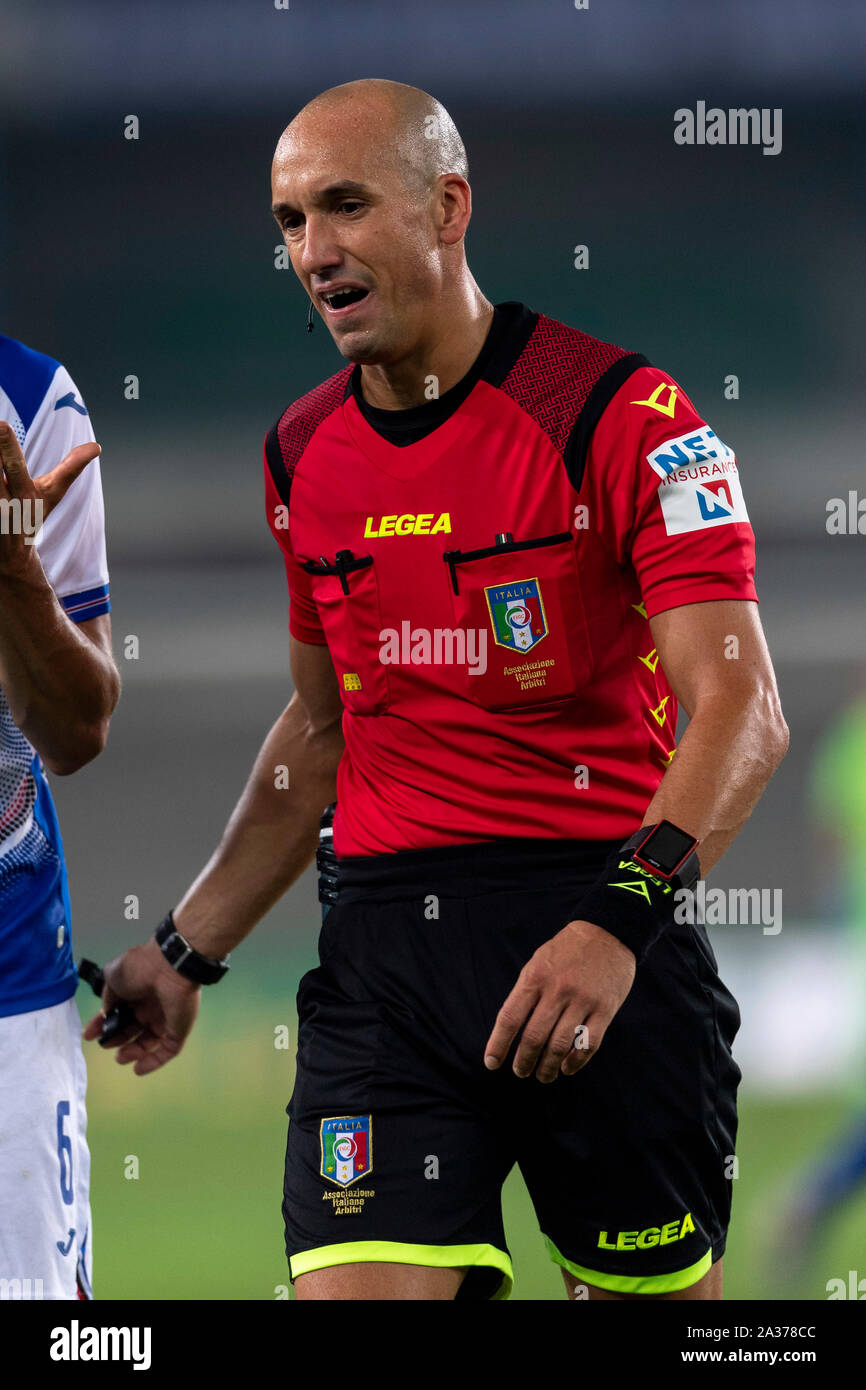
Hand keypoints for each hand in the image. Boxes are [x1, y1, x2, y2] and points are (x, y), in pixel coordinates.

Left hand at [0, 421, 100, 576]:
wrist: (11, 560)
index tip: (2, 425)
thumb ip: (70, 468)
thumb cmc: (31, 516)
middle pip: (1, 471)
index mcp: (28, 495)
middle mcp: (8, 505)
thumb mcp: (51, 494)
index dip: (9, 447)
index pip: (17, 467)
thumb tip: (96, 447)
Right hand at [82, 938, 200, 1075]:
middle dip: (117, 1039)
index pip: (118, 1012)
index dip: (103, 1024)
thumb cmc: (141, 968)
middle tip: (105, 1045)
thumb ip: (108, 997)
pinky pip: (167, 1050)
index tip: (89, 1035)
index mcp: (137, 991)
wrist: (170, 967)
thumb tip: (108, 1011)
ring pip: (149, 1042)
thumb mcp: (113, 976)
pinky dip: (153, 1062)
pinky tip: (138, 1068)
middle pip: (133, 1029)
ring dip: (133, 1052)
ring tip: (120, 1058)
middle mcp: (151, 1005)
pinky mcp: (178, 1030)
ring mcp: (166, 1018)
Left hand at [483, 919, 635, 1081]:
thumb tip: (511, 1029)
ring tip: (543, 1075)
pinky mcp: (605, 1009)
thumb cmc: (567, 950)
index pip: (510, 1017)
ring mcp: (583, 1000)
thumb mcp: (538, 962)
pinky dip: (576, 1062)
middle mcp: (557, 990)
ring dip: (548, 1067)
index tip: (492, 1063)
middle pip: (534, 1037)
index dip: (498, 1044)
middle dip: (524, 1061)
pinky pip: (588, 1044)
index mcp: (535, 977)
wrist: (608, 932)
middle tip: (520, 1072)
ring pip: (560, 1045)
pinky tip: (567, 1068)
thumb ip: (526, 992)